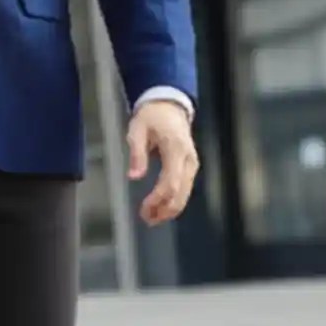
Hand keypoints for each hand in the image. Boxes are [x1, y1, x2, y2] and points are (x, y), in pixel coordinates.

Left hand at [127, 101, 198, 226]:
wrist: (169, 106)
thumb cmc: (151, 117)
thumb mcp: (137, 130)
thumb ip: (137, 153)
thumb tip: (134, 176)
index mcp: (176, 149)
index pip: (170, 181)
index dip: (158, 199)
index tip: (144, 208)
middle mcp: (188, 159)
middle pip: (181, 192)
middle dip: (164, 209)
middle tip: (146, 219)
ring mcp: (192, 164)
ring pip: (185, 194)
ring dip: (169, 209)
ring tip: (150, 219)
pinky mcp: (190, 167)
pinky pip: (185, 189)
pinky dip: (173, 202)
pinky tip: (160, 209)